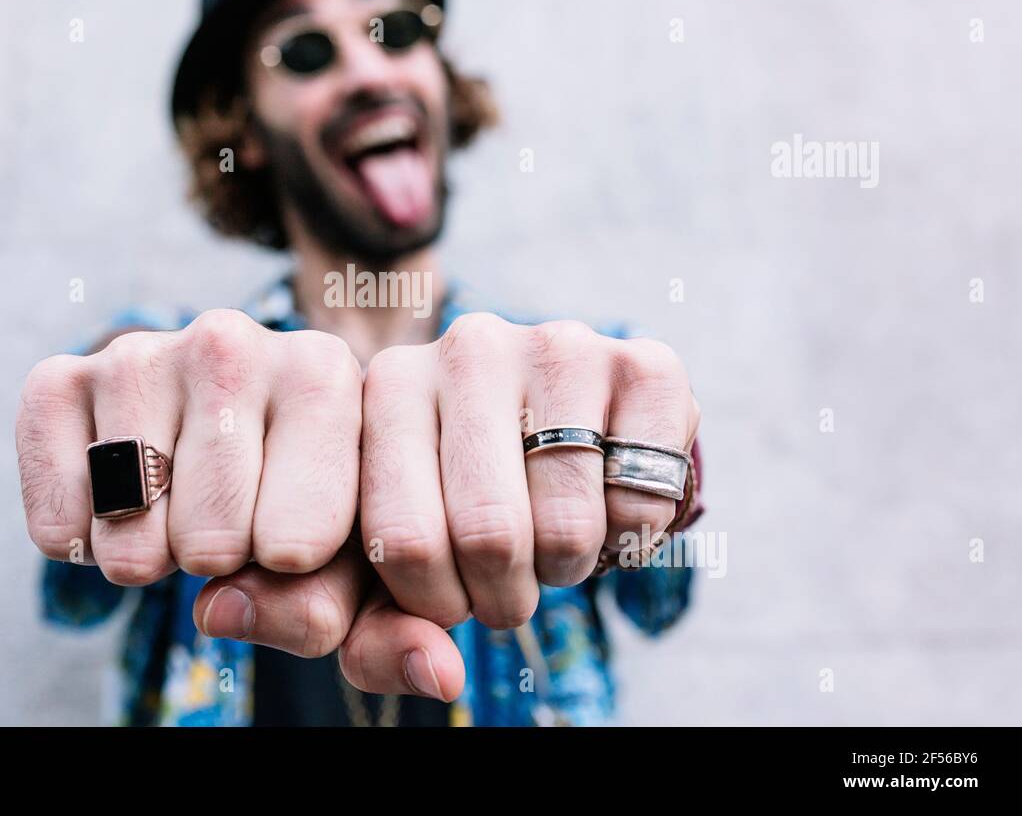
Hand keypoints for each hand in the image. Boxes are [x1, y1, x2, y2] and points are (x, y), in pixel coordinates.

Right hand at [16, 308, 363, 582]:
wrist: (224, 425)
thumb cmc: (301, 495)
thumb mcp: (344, 554)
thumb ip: (317, 604)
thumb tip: (218, 610)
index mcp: (320, 372)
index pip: (300, 540)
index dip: (289, 571)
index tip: (298, 535)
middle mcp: (229, 343)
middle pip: (211, 537)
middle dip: (216, 561)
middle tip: (227, 519)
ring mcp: (138, 353)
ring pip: (128, 523)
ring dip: (147, 554)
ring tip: (175, 509)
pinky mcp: (58, 379)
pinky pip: (56, 521)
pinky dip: (80, 545)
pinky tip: (116, 505)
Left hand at [358, 313, 700, 630]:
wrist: (553, 428)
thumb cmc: (451, 505)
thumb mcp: (389, 568)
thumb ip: (377, 635)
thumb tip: (439, 676)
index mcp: (386, 385)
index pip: (402, 541)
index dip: (431, 603)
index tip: (443, 588)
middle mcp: (467, 346)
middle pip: (489, 536)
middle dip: (502, 596)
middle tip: (505, 577)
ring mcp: (559, 345)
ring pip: (567, 528)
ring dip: (565, 569)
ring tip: (550, 538)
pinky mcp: (644, 363)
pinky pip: (640, 505)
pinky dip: (629, 539)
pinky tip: (603, 501)